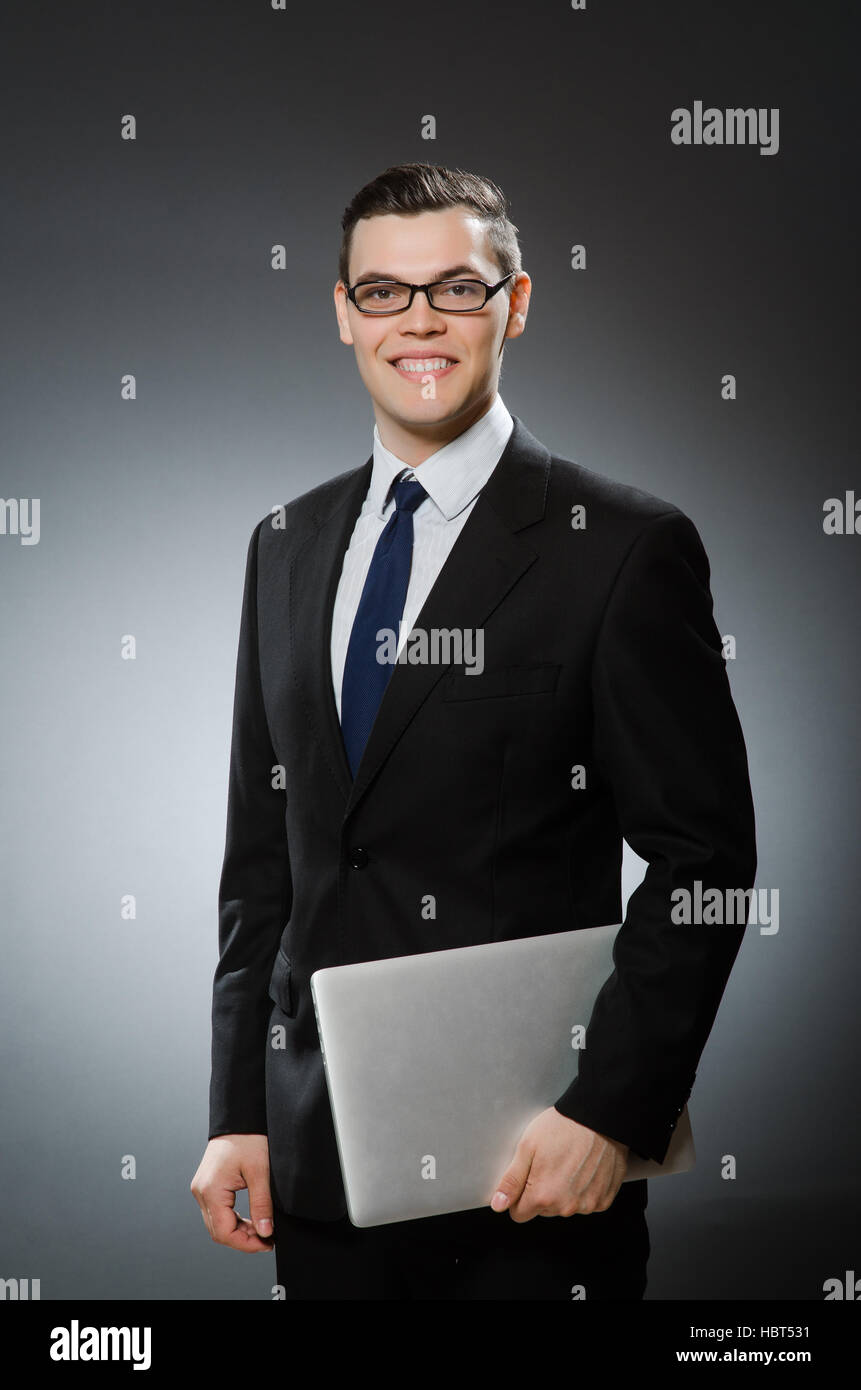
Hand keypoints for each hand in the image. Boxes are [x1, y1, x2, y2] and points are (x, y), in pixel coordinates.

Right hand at [190, 1134, 274, 1251]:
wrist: (238, 1118)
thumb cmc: (248, 1138)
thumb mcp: (260, 1172)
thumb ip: (262, 1204)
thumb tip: (266, 1232)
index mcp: (211, 1190)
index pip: (224, 1232)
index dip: (246, 1243)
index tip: (266, 1243)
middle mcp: (201, 1192)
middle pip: (218, 1231)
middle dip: (243, 1239)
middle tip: (267, 1239)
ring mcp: (202, 1189)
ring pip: (217, 1224)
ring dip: (239, 1230)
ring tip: (262, 1229)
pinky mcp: (207, 1186)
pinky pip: (218, 1212)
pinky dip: (234, 1219)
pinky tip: (251, 1219)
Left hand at [490, 1107, 628, 1221]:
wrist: (598, 1117)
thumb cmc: (562, 1127)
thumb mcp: (527, 1147)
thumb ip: (511, 1180)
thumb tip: (498, 1205)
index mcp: (543, 1196)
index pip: (519, 1214)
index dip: (520, 1195)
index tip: (528, 1176)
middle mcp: (566, 1207)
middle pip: (543, 1210)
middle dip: (542, 1192)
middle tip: (550, 1163)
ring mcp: (587, 1205)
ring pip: (564, 1207)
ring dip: (564, 1192)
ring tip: (569, 1163)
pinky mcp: (603, 1200)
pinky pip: (586, 1203)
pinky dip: (584, 1190)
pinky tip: (585, 1169)